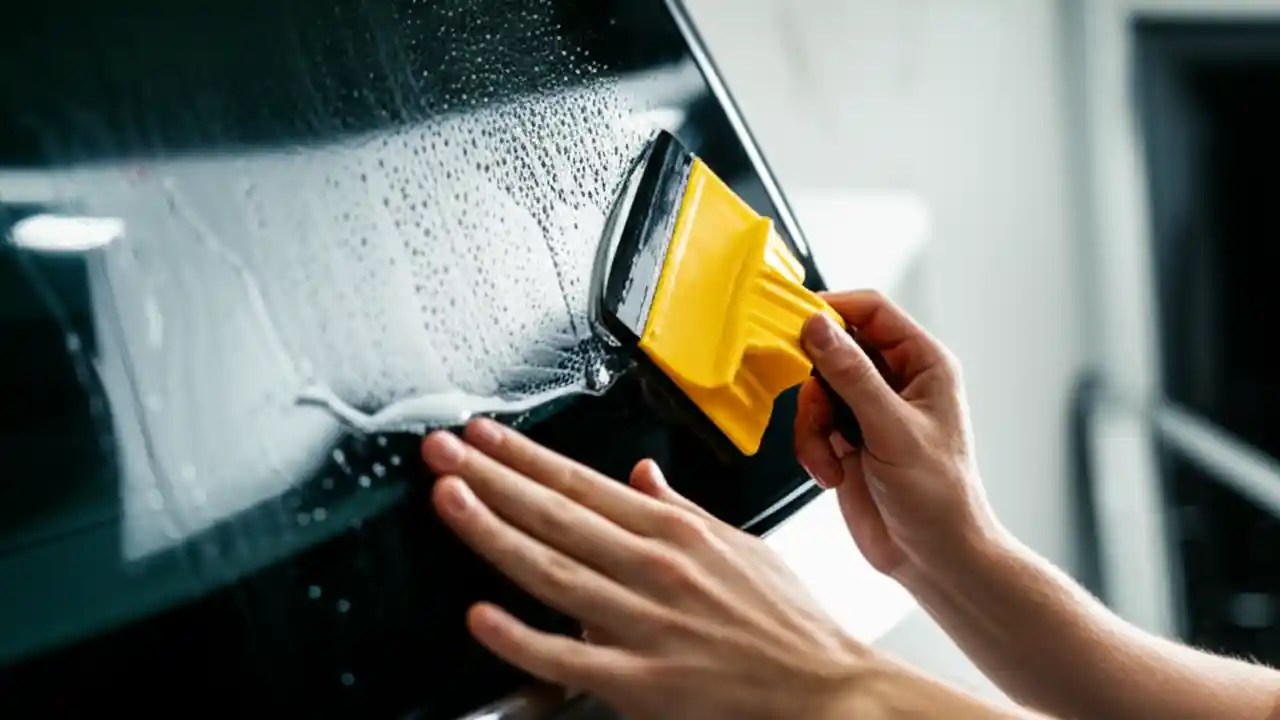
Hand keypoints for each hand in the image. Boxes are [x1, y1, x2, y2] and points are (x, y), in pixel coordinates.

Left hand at [421, 419, 1004, 719]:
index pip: (583, 483)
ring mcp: (647, 623)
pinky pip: (573, 656)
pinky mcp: (646, 681)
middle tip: (441, 450)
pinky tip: (482, 616)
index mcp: (676, 532)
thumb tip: (644, 474)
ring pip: (555, 571)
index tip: (483, 435)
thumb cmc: (788, 623)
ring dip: (495, 532)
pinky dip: (523, 637)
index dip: (525, 457)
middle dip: (492, 477)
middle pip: (557, 514)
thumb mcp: (740, 546)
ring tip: (449, 501)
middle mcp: (656, 567)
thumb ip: (683, 509)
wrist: (830, 692)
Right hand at [795, 290, 998, 582]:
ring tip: (831, 459)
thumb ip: (852, 375)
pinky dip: (811, 449)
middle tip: (817, 411)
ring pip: (816, 391)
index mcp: (923, 364)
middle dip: (817, 386)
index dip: (832, 310)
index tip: (796, 324)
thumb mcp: (891, 430)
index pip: (871, 311)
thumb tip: (819, 327)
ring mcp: (870, 411)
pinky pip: (811, 425)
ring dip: (812, 427)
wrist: (934, 558)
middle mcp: (896, 381)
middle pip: (834, 350)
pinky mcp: (849, 440)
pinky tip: (832, 475)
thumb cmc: (939, 497)